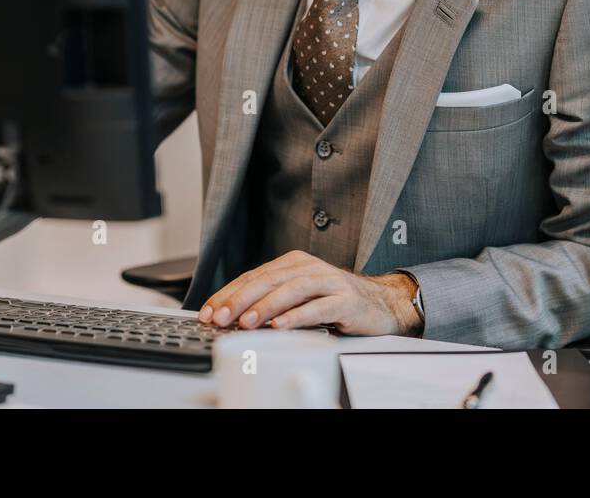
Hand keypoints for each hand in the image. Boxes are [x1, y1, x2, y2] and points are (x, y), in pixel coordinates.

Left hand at [198, 250, 421, 336]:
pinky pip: (319, 308)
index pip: (254, 276)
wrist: (380, 303)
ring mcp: (330, 282)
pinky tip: (281, 326)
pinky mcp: (346, 300)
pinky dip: (298, 316)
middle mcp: (310, 268)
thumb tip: (232, 317)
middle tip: (220, 317)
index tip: (209, 311)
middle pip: (269, 280)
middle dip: (240, 300)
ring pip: (292, 291)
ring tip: (246, 322)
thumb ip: (271, 302)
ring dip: (266, 307)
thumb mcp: (299, 297)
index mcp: (294, 264)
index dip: (229, 293)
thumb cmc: (334, 301)